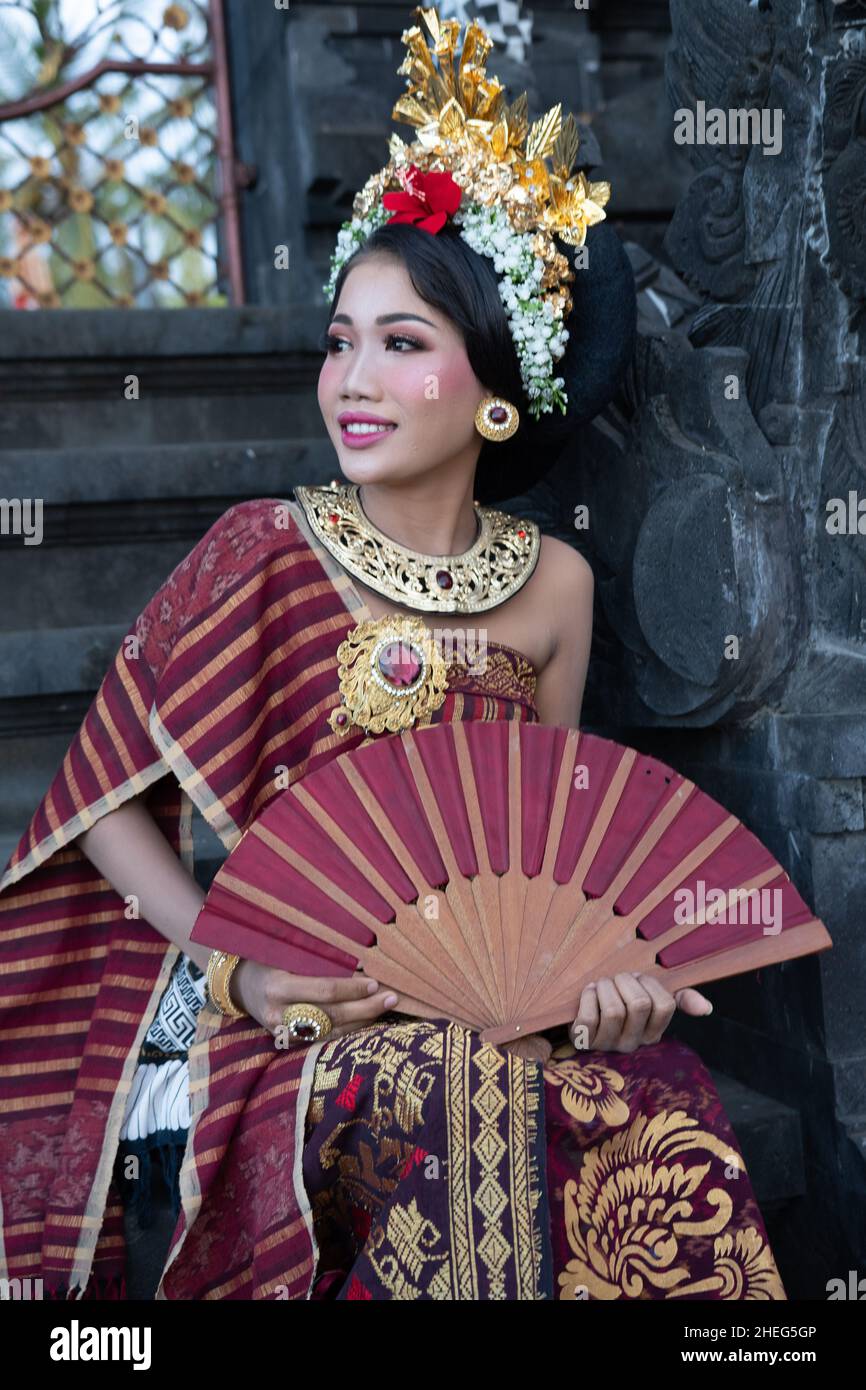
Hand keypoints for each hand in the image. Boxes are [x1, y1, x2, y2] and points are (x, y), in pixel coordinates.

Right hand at [231, 958, 398, 1042]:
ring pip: (331, 1032)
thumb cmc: (266, 961)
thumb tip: (357, 957)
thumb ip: (314, 958)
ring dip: (362, 1022)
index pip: (323, 990)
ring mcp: (284, 1033)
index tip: (375, 982)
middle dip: (365, 1008)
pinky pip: (324, 1039)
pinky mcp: (289, 1043)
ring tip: (385, 1010)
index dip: (351, 988)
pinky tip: (366, 1023)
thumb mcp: (283, 954)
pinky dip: (347, 1031)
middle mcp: (280, 1015)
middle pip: (332, 1016)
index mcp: (278, 987)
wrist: (239, 986)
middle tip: (391, 998)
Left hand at [569, 971, 712, 1052]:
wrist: (585, 1012)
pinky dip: (587, 998)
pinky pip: (588, 1018)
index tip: (638, 979)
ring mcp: (608, 1045)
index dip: (650, 984)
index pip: (665, 1005)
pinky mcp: (584, 1042)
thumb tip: (707, 1008)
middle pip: (639, 1004)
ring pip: (614, 1011)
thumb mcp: (651, 997)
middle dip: (625, 981)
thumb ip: (681, 999)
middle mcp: (633, 1043)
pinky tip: (589, 993)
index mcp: (653, 1032)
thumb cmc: (621, 1000)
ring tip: (601, 986)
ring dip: (605, 988)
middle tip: (616, 980)